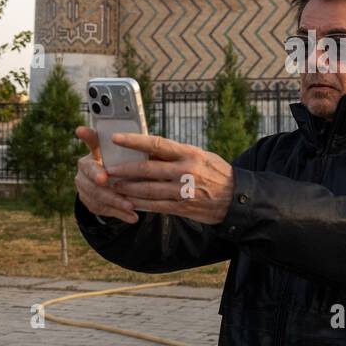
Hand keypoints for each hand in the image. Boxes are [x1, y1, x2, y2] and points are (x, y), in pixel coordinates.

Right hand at [74, 126, 139, 223]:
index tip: (83, 134)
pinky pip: (101, 209)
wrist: (113, 182)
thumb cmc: (124, 164)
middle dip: (102, 183)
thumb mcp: (127, 154)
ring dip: (114, 202)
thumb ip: (131, 147)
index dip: (86, 136)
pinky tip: (132, 217)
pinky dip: (118, 214)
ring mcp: (83, 186)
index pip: (90, 142)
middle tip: (110, 184)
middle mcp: (84, 168)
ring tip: (131, 207)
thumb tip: (145, 140)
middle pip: (90, 177)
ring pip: (96, 196)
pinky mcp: (88, 201)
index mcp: (95, 151)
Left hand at [104, 133, 233, 225]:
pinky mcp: (182, 207)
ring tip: (113, 186)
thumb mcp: (201, 156)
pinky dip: (140, 204)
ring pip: (147, 189)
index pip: (156, 144)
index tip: (116, 138)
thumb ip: (176, 154)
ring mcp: (183, 191)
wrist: (237, 198)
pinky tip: (128, 201)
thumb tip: (149, 150)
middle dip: (123, 169)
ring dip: (127, 188)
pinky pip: (156, 206)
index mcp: (189, 153)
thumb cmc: (216, 172)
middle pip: (147, 169)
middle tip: (107, 168)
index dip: (133, 141)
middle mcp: (185, 171)